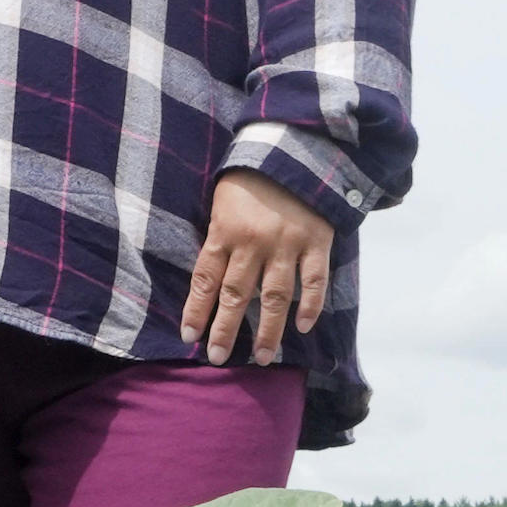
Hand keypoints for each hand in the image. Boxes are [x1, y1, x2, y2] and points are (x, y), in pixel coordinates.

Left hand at [181, 170, 332, 366]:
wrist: (294, 149)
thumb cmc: (251, 180)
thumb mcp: (222, 203)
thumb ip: (219, 240)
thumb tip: (210, 281)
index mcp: (225, 232)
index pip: (205, 280)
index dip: (196, 311)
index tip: (190, 337)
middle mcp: (254, 242)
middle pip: (235, 295)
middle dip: (225, 330)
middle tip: (218, 358)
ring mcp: (287, 243)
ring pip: (275, 296)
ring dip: (267, 330)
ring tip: (261, 357)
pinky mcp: (317, 241)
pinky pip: (314, 280)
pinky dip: (311, 305)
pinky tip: (303, 327)